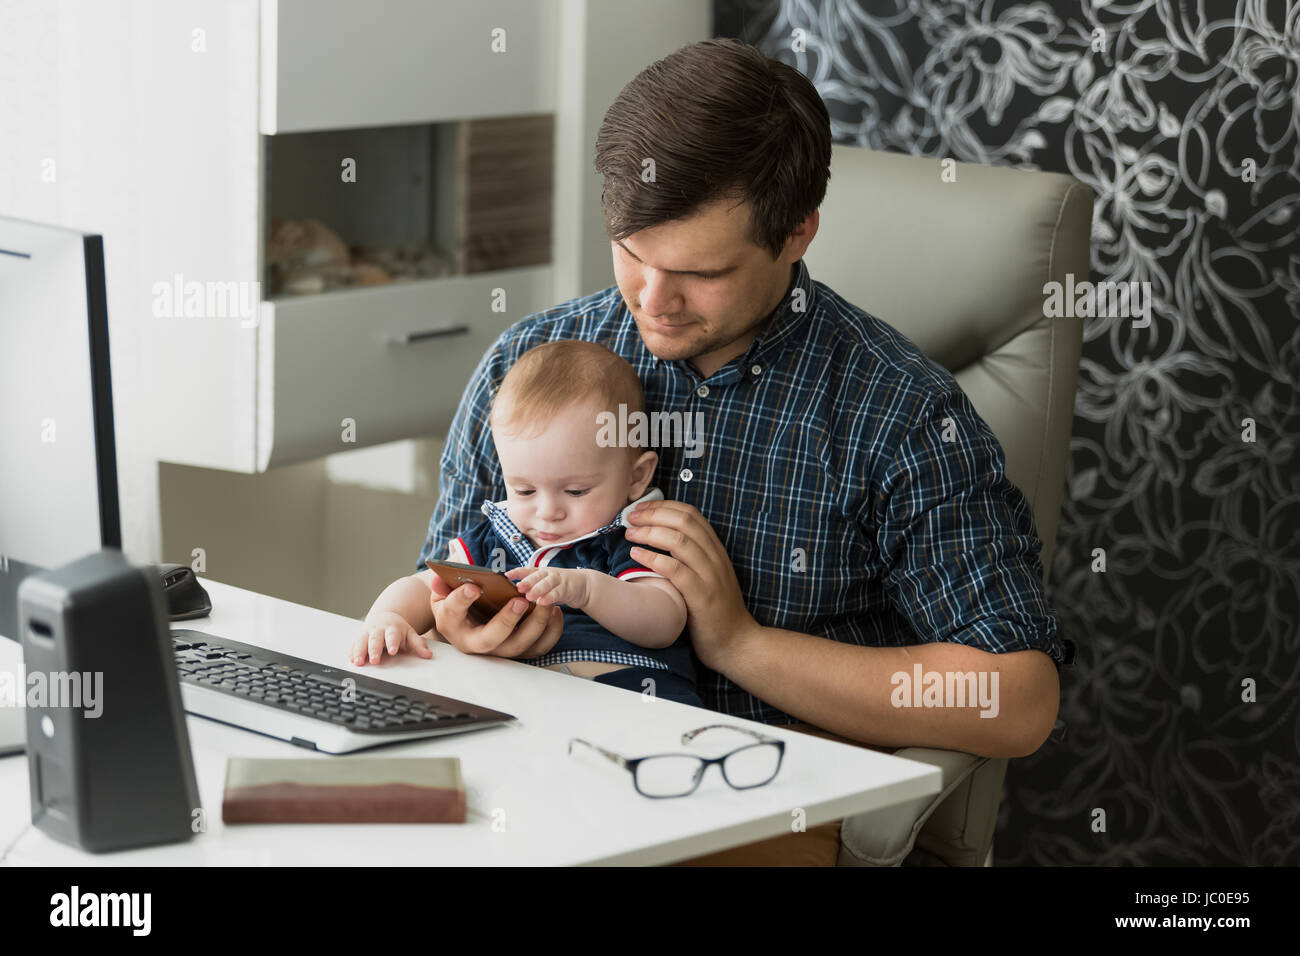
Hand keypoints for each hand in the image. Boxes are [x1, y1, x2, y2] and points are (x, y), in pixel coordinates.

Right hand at [351, 611, 433, 665]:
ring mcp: (367, 633)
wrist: (385, 618)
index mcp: (392, 629)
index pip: (392, 636)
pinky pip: (354, 644)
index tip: (393, 651)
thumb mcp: (410, 634)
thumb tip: (428, 655)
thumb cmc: (398, 629)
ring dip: (359, 652)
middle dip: (374, 650)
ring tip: (358, 662)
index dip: (392, 643)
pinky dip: (352, 652)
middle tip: (374, 660)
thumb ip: (418, 644)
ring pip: (361, 641)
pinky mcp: (359, 637)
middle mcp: (378, 630)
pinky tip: (351, 659)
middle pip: (375, 639)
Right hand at [429, 570, 562, 658]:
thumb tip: (439, 579)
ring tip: (545, 602)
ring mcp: (498, 649)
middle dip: (507, 621)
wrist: (467, 620)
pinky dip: (551, 631)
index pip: (454, 613)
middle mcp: (475, 643)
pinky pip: (538, 647)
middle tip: (520, 600)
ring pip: (519, 646)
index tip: (472, 587)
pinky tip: (555, 610)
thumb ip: (442, 584)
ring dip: (536, 625)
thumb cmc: (456, 602)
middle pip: (492, 639)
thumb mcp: (444, 592)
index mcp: (452, 625)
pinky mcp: (518, 649)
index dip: (461, 600)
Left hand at [503, 566, 591, 608]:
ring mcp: (558, 580)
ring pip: (547, 583)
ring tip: (529, 597)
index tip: (506, 575)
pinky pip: (558, 592)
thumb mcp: (544, 585)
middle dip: (527, 581)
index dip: (517, 572)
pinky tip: (543, 602)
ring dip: (538, 589)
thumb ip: (531, 588)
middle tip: (518, 587)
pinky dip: (550, 597)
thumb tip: (511, 597)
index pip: (527, 570)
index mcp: (541, 573)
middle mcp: (548, 574)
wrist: (583, 586)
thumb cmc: (558, 587)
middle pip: (537, 575)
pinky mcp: (567, 589)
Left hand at [624, 500, 758, 670]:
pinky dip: (653, 558)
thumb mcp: (707, 577)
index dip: (663, 506)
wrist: (736, 643)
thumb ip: (690, 558)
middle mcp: (715, 558)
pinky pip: (676, 570)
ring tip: (630, 534)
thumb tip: (658, 540)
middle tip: (630, 517)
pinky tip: (636, 555)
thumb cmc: (714, 612)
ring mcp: (710, 576)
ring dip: (650, 532)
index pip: (691, 514)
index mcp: (716, 550)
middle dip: (653, 514)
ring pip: (679, 541)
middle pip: (683, 521)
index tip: (641, 508)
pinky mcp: (702, 596)